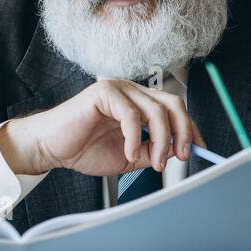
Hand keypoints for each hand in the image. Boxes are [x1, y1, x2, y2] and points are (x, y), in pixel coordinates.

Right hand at [0, 79, 204, 176]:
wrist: (51, 148)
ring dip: (161, 139)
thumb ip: (152, 151)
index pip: (175, 110)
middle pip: (173, 104)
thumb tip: (177, 152)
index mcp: (140, 103)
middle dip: (183, 132)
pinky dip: (135, 137)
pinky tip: (129, 152)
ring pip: (156, 110)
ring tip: (154, 161)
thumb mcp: (129, 156)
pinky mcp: (103, 92)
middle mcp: (132, 92)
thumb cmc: (83, 149)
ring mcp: (118, 89)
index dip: (191, 129)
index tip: (200, 150)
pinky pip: (131, 114)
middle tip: (180, 156)